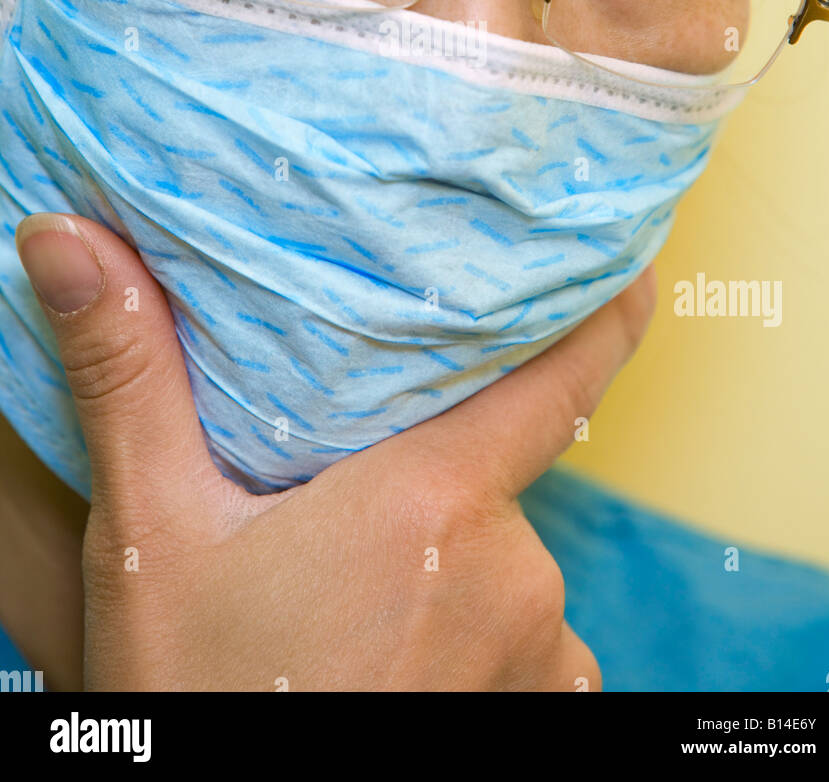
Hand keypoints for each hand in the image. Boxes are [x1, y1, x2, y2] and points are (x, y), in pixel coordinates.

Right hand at [15, 212, 654, 691]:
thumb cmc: (205, 696)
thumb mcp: (151, 536)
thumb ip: (129, 378)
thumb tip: (69, 238)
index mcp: (437, 500)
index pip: (560, 377)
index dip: (603, 313)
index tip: (633, 265)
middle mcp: (517, 573)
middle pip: (495, 475)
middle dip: (434, 475)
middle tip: (342, 505)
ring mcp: (542, 656)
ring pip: (506, 562)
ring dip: (450, 564)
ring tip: (354, 601)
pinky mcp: (542, 717)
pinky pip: (523, 638)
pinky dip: (470, 631)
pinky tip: (391, 655)